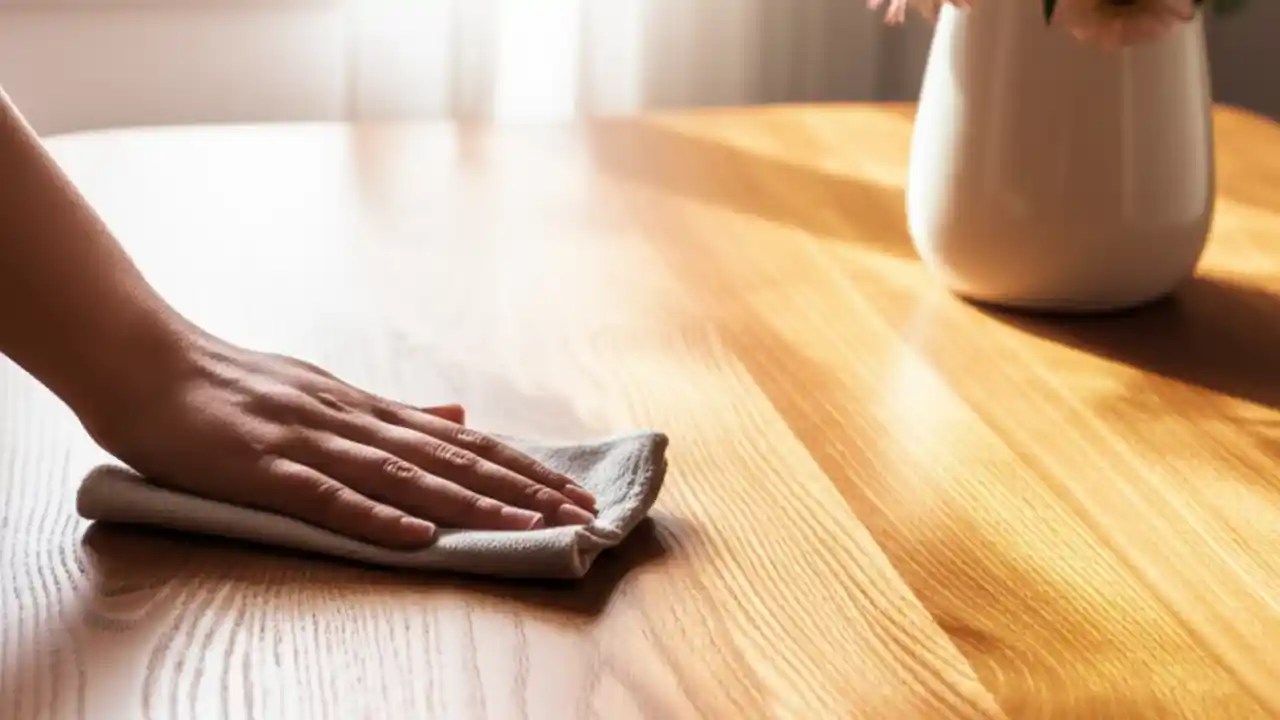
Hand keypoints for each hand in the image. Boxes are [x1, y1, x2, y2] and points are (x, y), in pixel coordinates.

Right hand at [79, 336, 596, 548]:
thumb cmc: (231, 384)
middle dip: (521, 488)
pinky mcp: (260, 467)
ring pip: (403, 476)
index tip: (571, 490)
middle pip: (451, 460)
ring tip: (527, 526)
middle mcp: (351, 420)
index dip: (520, 468)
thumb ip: (391, 412)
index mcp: (365, 408)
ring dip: (470, 505)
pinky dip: (373, 516)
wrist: (143, 359)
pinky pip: (324, 495)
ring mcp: (307, 441)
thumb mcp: (325, 390)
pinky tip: (416, 536)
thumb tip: (458, 418)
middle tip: (581, 511)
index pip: (461, 444)